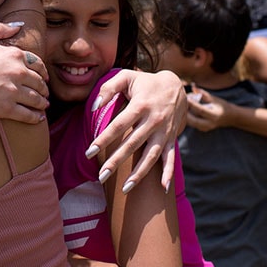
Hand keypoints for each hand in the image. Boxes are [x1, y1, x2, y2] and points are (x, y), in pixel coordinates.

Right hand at [0, 22, 49, 123]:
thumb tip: (18, 26)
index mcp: (13, 54)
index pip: (37, 63)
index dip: (42, 70)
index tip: (43, 76)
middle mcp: (17, 72)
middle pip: (39, 82)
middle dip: (44, 87)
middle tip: (44, 93)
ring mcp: (13, 91)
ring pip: (36, 99)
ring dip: (42, 103)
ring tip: (42, 105)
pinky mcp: (6, 109)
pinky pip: (28, 115)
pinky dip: (35, 117)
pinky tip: (38, 118)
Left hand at [87, 69, 186, 191]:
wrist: (177, 86)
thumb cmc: (145, 83)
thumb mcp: (127, 77)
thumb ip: (109, 88)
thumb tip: (94, 106)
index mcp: (140, 105)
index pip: (119, 125)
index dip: (104, 139)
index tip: (89, 152)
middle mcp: (154, 121)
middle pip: (132, 144)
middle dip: (116, 161)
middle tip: (101, 176)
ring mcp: (164, 132)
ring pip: (151, 156)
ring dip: (139, 174)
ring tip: (125, 189)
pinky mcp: (171, 139)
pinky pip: (171, 158)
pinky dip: (168, 173)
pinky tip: (164, 189)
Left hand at [185, 89, 231, 131]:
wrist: (230, 117)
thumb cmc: (222, 105)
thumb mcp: (214, 99)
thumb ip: (203, 94)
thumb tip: (193, 87)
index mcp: (214, 115)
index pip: (200, 110)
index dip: (191, 104)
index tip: (185, 97)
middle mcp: (209, 124)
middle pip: (193, 120)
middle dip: (185, 111)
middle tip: (181, 102)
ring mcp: (205, 128)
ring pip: (191, 123)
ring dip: (185, 114)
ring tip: (183, 105)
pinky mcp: (202, 129)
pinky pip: (192, 124)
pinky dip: (187, 117)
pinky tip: (186, 109)